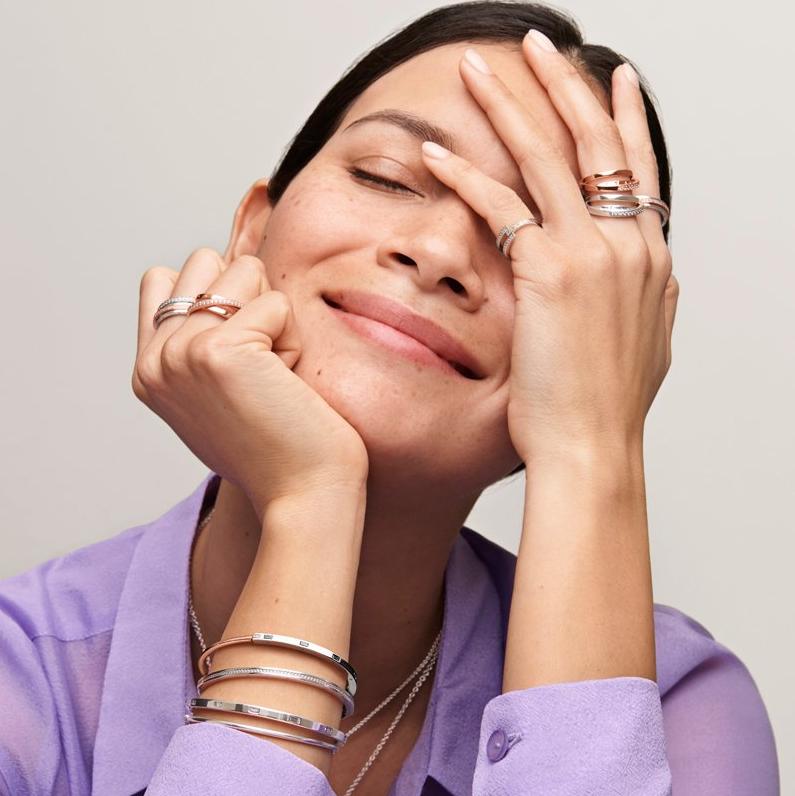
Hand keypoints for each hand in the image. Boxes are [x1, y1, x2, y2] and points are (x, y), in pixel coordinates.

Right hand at [133, 248, 368, 521]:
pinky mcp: (219, 351)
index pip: (165, 278)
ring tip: (275, 374)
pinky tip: (287, 385)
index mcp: (149, 369)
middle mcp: (156, 359)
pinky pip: (276, 304)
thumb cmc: (276, 445)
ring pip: (245, 270)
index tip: (243, 352)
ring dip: (275, 318)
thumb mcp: (218, 391)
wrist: (302, 495)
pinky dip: (293, 340)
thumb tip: (224, 269)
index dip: (218, 296)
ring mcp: (181, 353)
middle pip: (208, 261)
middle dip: (250, 299)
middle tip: (263, 365)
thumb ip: (202, 339)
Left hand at [419, 36, 678, 464]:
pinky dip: (464, 176)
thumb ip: (652, 299)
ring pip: (545, 157)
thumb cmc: (608, 409)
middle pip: (594, 142)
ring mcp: (591, 253)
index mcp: (649, 258)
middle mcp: (626, 243)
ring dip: (509, 105)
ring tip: (478, 69)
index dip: (624, 117)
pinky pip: (499, 207)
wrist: (594, 449)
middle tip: (536, 45)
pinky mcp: (548, 273)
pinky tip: (436, 152)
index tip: (612, 78)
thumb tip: (656, 275)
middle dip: (563, 84)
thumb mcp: (648, 345)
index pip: (638, 167)